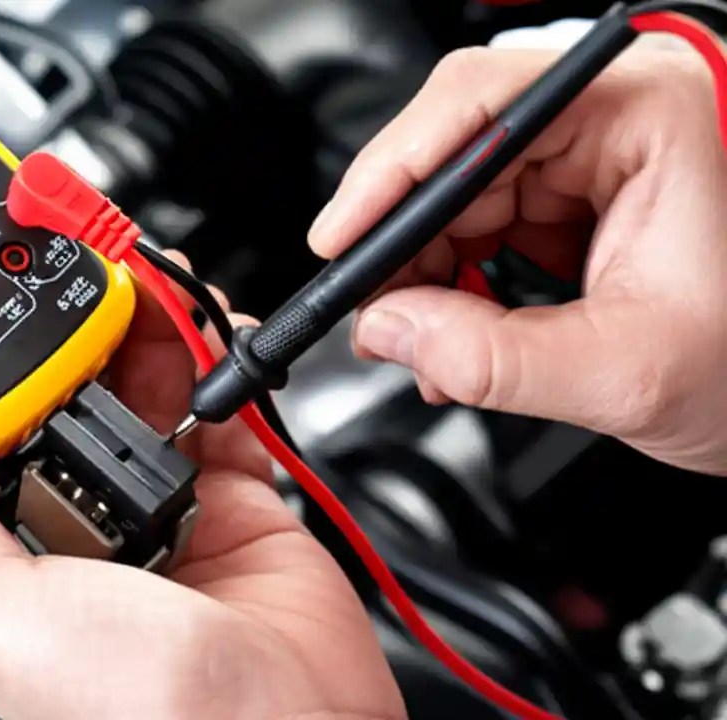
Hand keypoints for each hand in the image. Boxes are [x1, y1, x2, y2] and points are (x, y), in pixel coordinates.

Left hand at [0, 257, 404, 719]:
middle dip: (66, 327)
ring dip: (143, 326)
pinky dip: (219, 356)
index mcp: (9, 551)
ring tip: (145, 282)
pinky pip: (221, 403)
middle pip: (62, 393)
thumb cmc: (144, 711)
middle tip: (71, 263)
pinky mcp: (235, 494)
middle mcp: (80, 524)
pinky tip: (210, 333)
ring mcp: (158, 505)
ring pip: (140, 383)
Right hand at [309, 45, 726, 475]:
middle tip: (369, 308)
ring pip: (454, 191)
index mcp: (650, 113)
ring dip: (418, 269)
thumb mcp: (623, 374)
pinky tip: (448, 329)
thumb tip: (388, 329)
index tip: (343, 239)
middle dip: (399, 238)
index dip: (394, 171)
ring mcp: (590, 153)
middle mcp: (613, 115)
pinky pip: (477, 223)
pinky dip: (447, 280)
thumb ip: (490, 360)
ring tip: (418, 338)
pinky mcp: (571, 195)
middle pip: (455, 148)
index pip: (482, 103)